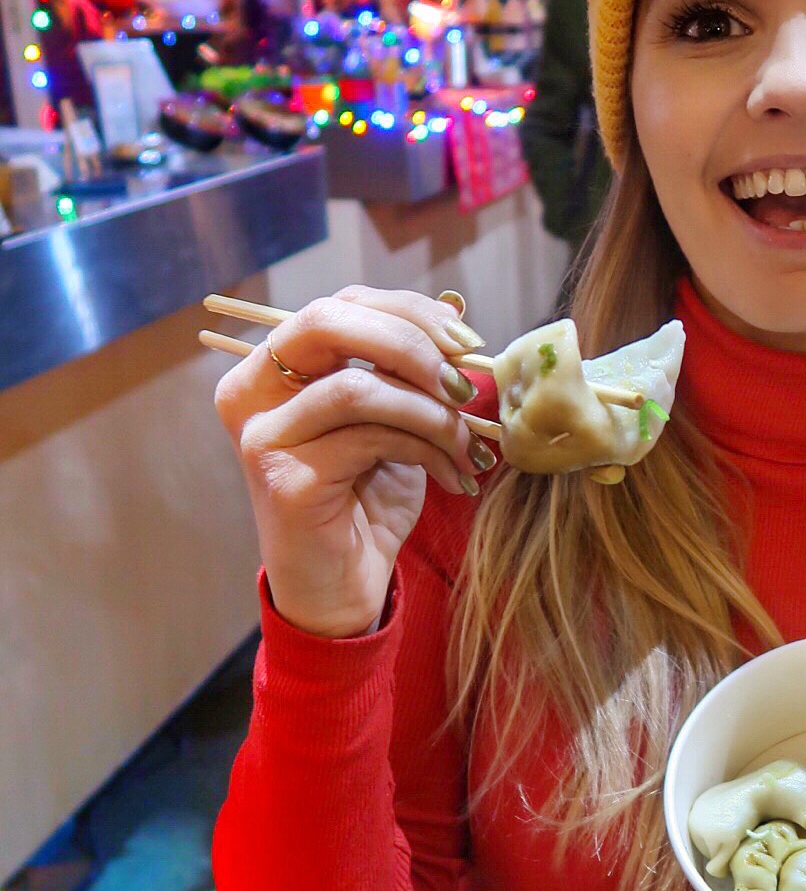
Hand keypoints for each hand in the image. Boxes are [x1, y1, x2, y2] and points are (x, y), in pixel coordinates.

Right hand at [214, 286, 494, 638]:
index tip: (467, 338)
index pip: (341, 305)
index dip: (409, 310)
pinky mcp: (285, 479)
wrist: (345, 585)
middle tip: (464, 381)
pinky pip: (370, 437)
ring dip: (432, 412)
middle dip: (412, 343)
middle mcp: (252, 393)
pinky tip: (456, 477)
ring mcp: (263, 435)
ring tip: (469, 446)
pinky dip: (428, 450)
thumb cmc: (367, 498)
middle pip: (330, 322)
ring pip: (358, 386)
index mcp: (273, 366)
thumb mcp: (395, 419)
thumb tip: (457, 307)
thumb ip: (410, 366)